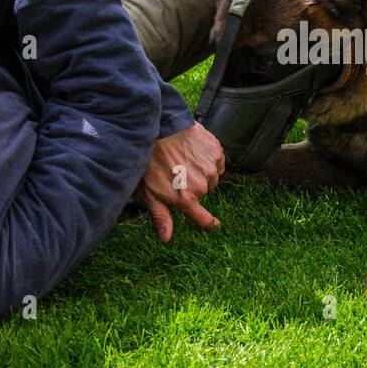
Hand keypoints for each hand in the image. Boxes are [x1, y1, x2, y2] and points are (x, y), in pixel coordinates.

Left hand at [134, 123, 224, 242]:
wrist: (160, 128)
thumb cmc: (150, 160)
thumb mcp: (149, 192)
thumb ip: (160, 216)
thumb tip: (166, 239)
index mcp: (185, 198)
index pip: (203, 218)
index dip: (208, 223)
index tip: (213, 225)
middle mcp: (202, 185)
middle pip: (204, 192)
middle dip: (194, 186)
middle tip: (178, 173)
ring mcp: (211, 168)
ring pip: (212, 176)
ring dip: (202, 172)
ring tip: (185, 160)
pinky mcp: (216, 151)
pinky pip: (217, 161)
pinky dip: (209, 159)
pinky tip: (194, 151)